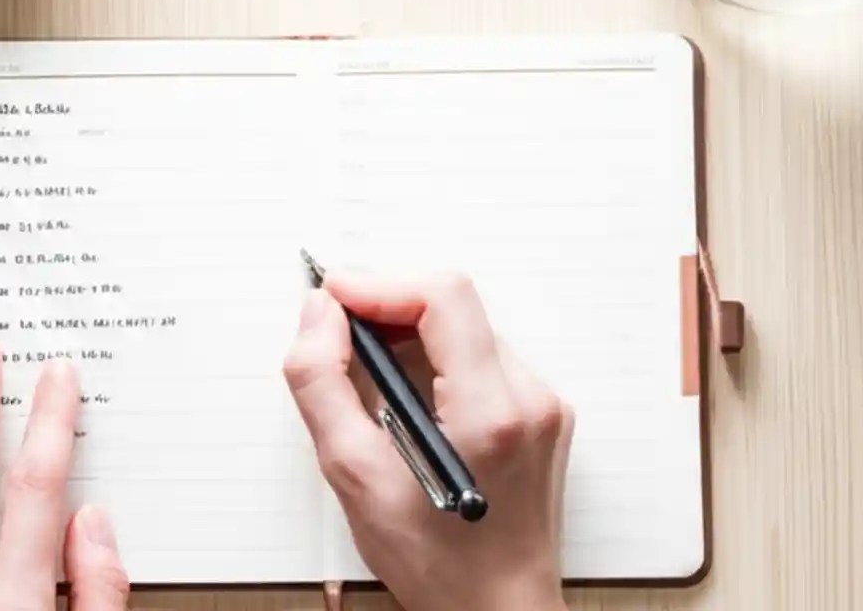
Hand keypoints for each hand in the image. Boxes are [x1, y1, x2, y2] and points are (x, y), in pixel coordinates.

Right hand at [283, 272, 572, 610]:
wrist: (498, 610)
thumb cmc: (436, 564)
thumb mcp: (353, 476)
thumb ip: (323, 384)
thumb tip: (319, 316)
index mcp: (491, 411)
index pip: (443, 298)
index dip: (380, 284)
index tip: (334, 296)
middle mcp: (530, 397)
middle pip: (455, 307)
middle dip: (389, 305)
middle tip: (339, 331)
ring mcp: (543, 404)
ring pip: (467, 329)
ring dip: (411, 333)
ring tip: (368, 372)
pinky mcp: (541, 413)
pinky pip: (483, 358)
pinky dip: (436, 359)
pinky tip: (407, 398)